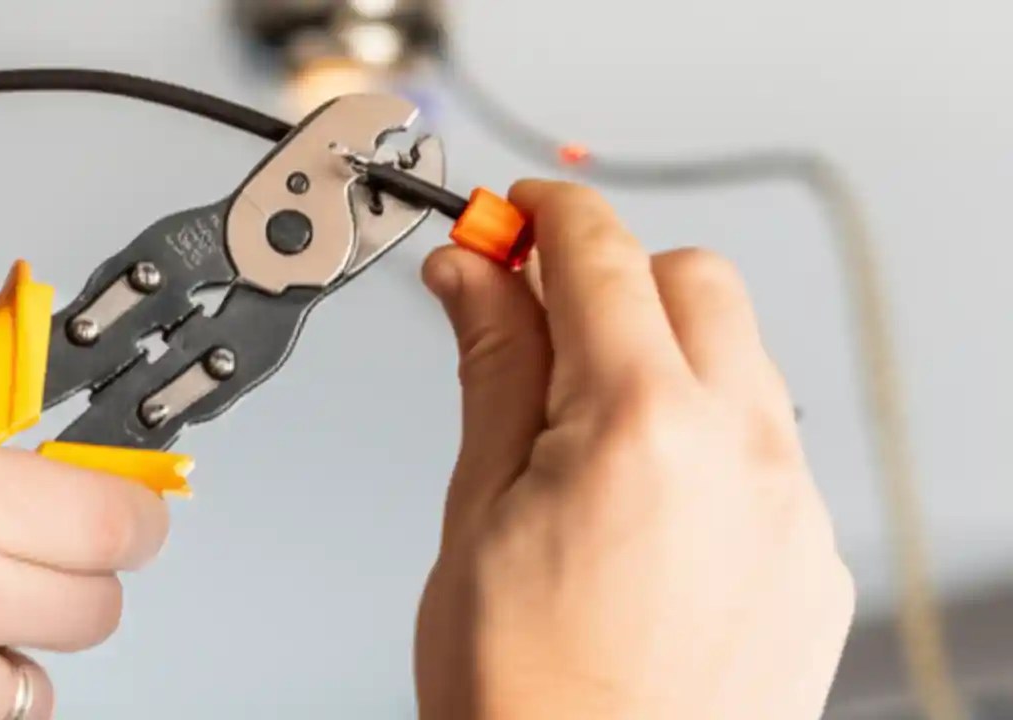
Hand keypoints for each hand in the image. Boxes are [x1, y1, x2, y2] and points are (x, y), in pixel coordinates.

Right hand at [414, 180, 854, 719]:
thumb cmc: (521, 694)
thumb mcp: (476, 509)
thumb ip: (493, 369)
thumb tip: (474, 277)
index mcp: (640, 427)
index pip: (599, 257)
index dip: (547, 215)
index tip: (514, 214)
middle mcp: (741, 452)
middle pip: (693, 280)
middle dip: (614, 274)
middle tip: (539, 313)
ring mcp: (793, 508)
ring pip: (740, 358)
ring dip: (665, 349)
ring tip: (588, 417)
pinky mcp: (813, 557)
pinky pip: (768, 444)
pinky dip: (707, 429)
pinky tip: (646, 490)